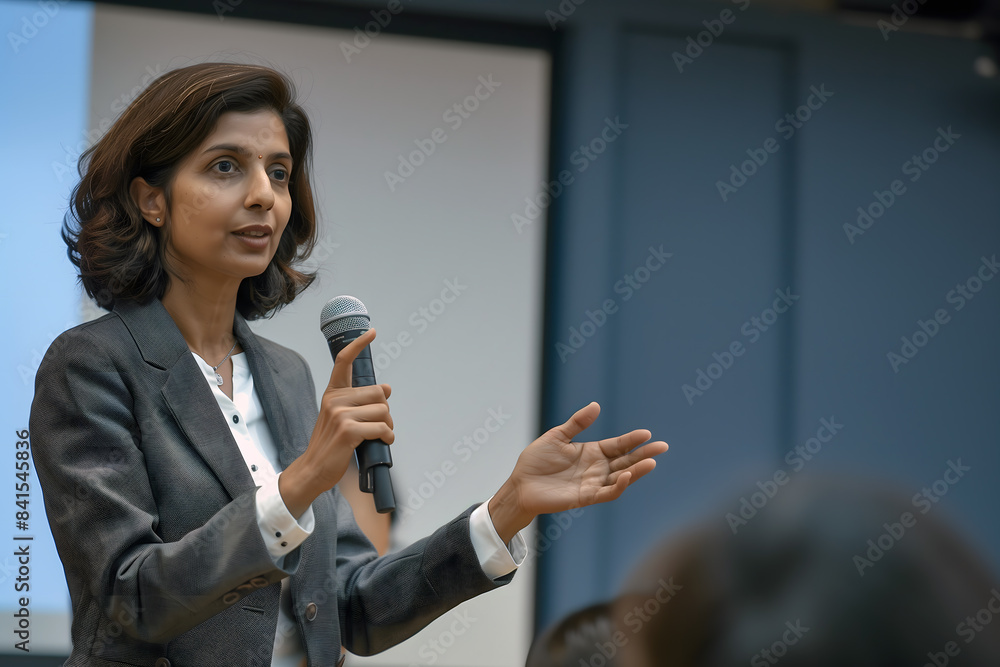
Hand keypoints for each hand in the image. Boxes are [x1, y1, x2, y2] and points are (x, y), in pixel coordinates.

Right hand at [280, 329, 393, 517]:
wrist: (313, 469)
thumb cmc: (331, 445)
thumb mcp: (342, 418)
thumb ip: (360, 402)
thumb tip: (387, 388)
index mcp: (332, 394)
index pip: (344, 361)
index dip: (359, 345)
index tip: (372, 332)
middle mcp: (334, 400)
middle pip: (379, 393)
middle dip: (386, 411)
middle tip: (380, 425)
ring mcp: (340, 414)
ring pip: (383, 411)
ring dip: (388, 426)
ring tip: (379, 436)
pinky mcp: (348, 431)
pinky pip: (381, 427)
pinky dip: (387, 436)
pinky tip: (383, 442)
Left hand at [488, 402, 667, 542]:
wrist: (520, 484)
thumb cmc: (536, 461)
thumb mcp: (556, 436)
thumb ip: (577, 423)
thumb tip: (596, 406)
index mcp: (591, 452)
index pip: (618, 445)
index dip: (632, 440)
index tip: (647, 433)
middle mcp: (596, 468)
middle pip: (625, 460)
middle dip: (644, 454)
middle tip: (662, 447)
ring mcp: (592, 483)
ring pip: (621, 477)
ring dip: (636, 471)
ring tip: (651, 462)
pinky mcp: (585, 497)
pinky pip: (606, 492)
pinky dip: (618, 485)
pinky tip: (625, 475)